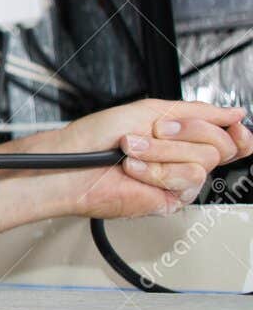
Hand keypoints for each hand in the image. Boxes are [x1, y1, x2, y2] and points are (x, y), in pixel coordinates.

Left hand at [25, 99, 252, 218]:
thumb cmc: (96, 137)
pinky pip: (186, 180)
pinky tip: (134, 169)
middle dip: (184, 132)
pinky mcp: (168, 200)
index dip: (237, 133)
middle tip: (155, 131)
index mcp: (180, 137)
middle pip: (219, 145)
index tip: (234, 125)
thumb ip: (197, 111)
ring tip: (133, 150)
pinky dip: (155, 169)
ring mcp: (176, 180)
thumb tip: (234, 113)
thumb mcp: (151, 110)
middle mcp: (181, 158)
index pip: (227, 138)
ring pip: (202, 161)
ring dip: (162, 150)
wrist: (73, 162)